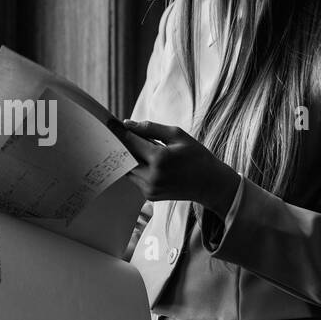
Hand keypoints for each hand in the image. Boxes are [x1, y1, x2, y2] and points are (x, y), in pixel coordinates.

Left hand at [120, 119, 239, 216]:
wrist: (210, 184)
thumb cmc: (196, 156)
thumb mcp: (177, 136)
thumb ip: (151, 129)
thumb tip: (128, 124)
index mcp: (159, 159)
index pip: (131, 143)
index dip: (119, 132)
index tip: (109, 123)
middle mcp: (152, 176)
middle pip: (125, 158)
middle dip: (121, 145)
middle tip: (115, 133)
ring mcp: (150, 189)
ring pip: (128, 170)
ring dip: (128, 158)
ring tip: (131, 146)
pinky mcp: (150, 196)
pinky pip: (135, 179)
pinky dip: (136, 168)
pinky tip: (143, 160)